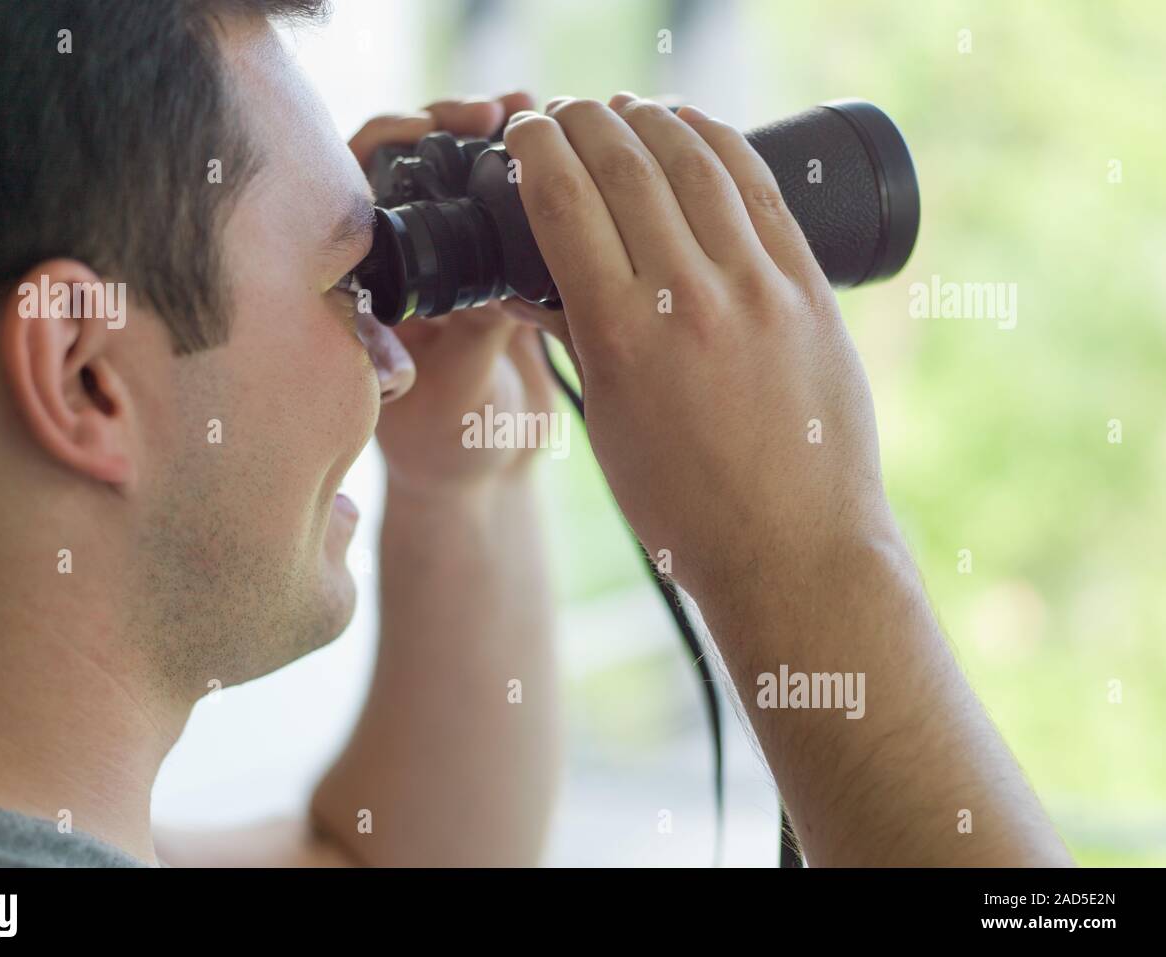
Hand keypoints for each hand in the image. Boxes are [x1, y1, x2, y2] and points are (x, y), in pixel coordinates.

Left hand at [348, 94, 557, 496]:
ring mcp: (446, 258)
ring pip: (457, 172)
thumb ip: (478, 336)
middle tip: (488, 110)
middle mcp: (398, 262)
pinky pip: (506, 199)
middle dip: (445, 123)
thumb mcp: (461, 396)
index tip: (423, 129)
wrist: (491, 473)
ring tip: (532, 109)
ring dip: (494, 135)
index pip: (350, 192)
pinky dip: (535, 169)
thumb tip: (508, 278)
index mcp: (365, 288)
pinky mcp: (494, 261)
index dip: (380, 146)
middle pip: (405, 163)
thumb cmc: (453, 449)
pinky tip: (567, 149)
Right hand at [503, 94, 896, 600]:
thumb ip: (577, 340)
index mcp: (622, 338)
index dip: (537, 150)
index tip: (524, 132)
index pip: (564, 204)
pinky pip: (762, 191)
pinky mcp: (810, 290)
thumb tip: (538, 283)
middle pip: (627, 168)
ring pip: (696, 164)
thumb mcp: (607, 425)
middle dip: (586, 122)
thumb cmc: (687, 507)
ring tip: (624, 109)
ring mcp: (758, 289)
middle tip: (566, 111)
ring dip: (651, 120)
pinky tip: (695, 127)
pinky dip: (721, 144)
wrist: (793, 550)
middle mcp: (690, 299)